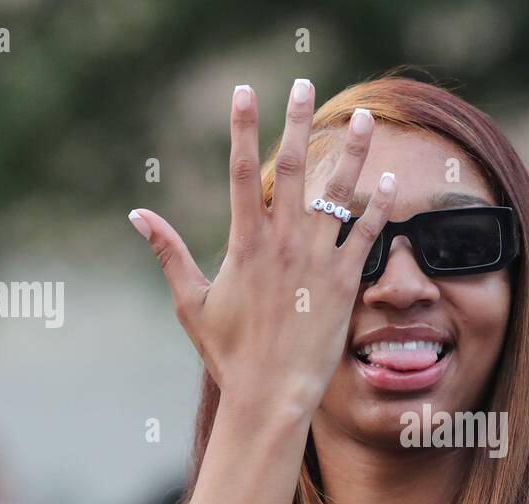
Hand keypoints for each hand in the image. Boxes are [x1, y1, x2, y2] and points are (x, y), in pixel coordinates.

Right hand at [126, 79, 396, 412]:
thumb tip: (136, 215)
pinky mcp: (345, 283)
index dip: (243, 127)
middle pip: (292, 169)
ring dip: (353, 152)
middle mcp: (283, 244)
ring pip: (338, 194)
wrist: (270, 396)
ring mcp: (317, 261)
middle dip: (299, 122)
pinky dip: (382, 205)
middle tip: (305, 83)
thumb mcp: (191, 302)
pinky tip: (392, 176)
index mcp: (244, 244)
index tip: (245, 90)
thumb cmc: (228, 354)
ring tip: (366, 117)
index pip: (242, 171)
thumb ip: (168, 253)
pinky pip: (368, 235)